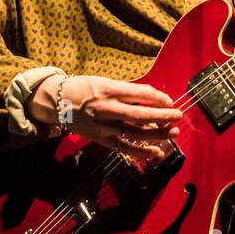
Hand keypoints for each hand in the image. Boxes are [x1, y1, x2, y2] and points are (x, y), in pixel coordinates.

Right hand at [32, 75, 182, 161]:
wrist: (56, 102)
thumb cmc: (83, 88)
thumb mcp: (104, 81)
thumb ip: (127, 90)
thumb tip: (152, 96)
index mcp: (109, 90)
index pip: (140, 94)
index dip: (158, 97)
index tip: (170, 100)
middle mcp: (107, 109)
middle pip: (140, 114)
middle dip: (162, 116)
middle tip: (178, 115)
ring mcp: (104, 126)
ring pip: (135, 133)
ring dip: (157, 134)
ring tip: (173, 133)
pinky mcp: (101, 139)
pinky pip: (124, 148)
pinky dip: (141, 152)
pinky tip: (157, 152)